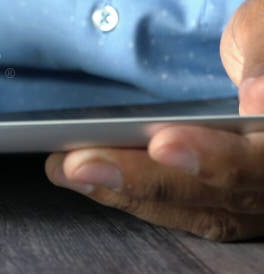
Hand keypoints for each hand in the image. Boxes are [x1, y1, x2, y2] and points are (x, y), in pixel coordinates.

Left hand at [45, 0, 263, 240]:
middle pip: (220, 193)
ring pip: (196, 210)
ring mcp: (259, 199)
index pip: (259, 161)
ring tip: (65, 170)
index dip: (214, 157)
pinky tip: (85, 177)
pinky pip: (184, 210)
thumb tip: (257, 98)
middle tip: (79, 163)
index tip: (162, 142)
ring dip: (125, 193)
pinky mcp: (230, 204)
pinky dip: (134, 196)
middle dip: (143, 178)